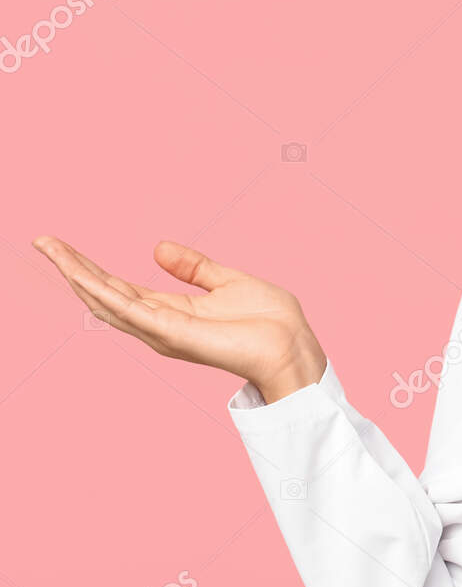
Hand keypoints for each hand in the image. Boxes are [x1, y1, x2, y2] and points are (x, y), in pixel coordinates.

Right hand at [33, 236, 325, 401]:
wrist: (292, 345)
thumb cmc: (268, 321)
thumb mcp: (227, 282)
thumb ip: (193, 267)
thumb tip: (157, 248)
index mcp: (171, 310)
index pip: (119, 287)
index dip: (90, 266)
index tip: (62, 245)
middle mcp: (159, 324)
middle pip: (104, 293)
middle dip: (73, 268)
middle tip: (43, 241)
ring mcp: (163, 331)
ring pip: (109, 302)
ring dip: (79, 276)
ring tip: (52, 251)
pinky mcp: (174, 335)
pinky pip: (132, 313)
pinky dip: (106, 295)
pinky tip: (84, 277)